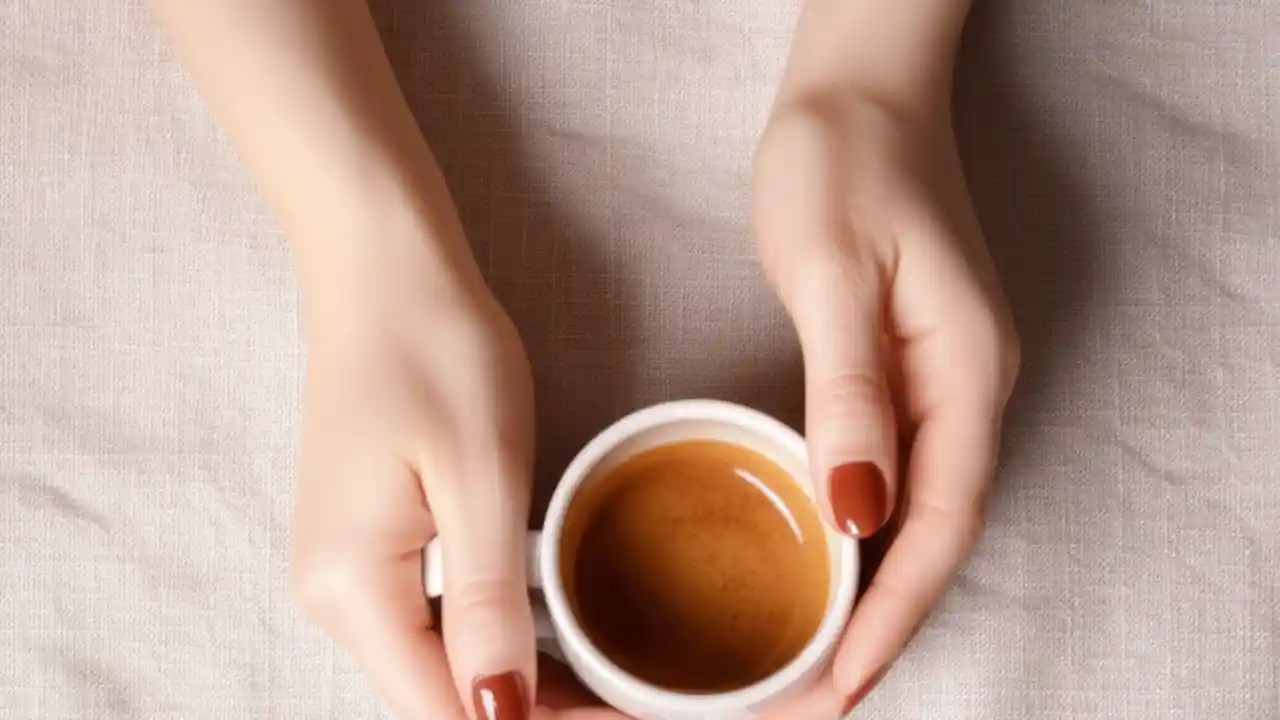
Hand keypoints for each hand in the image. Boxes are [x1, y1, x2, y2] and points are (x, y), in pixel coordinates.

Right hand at [287, 238, 628, 719]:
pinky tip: (551, 634)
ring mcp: (343, 571)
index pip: (443, 712)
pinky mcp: (365, 545)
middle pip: (436, 700)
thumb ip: (485, 605)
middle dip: (531, 712)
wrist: (383, 270)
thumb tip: (500, 715)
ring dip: (516, 682)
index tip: (627, 714)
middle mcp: (331, 596)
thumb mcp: (478, 475)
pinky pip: (429, 623)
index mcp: (350, 587)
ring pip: (436, 667)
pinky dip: (492, 640)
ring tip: (607, 679)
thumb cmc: (432, 350)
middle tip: (632, 701)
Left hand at [753, 93, 1019, 715]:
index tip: (840, 684)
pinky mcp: (908, 370)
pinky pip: (896, 473)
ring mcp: (943, 382)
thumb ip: (849, 391)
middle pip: (935, 536)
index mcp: (965, 373)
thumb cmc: (844, 166)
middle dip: (880, 626)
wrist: (861, 96)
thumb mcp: (834, 273)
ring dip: (870, 591)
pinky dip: (862, 534)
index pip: (940, 524)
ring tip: (811, 657)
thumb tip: (860, 508)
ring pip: (917, 513)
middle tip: (810, 697)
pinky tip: (825, 562)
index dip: (892, 615)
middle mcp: (968, 390)